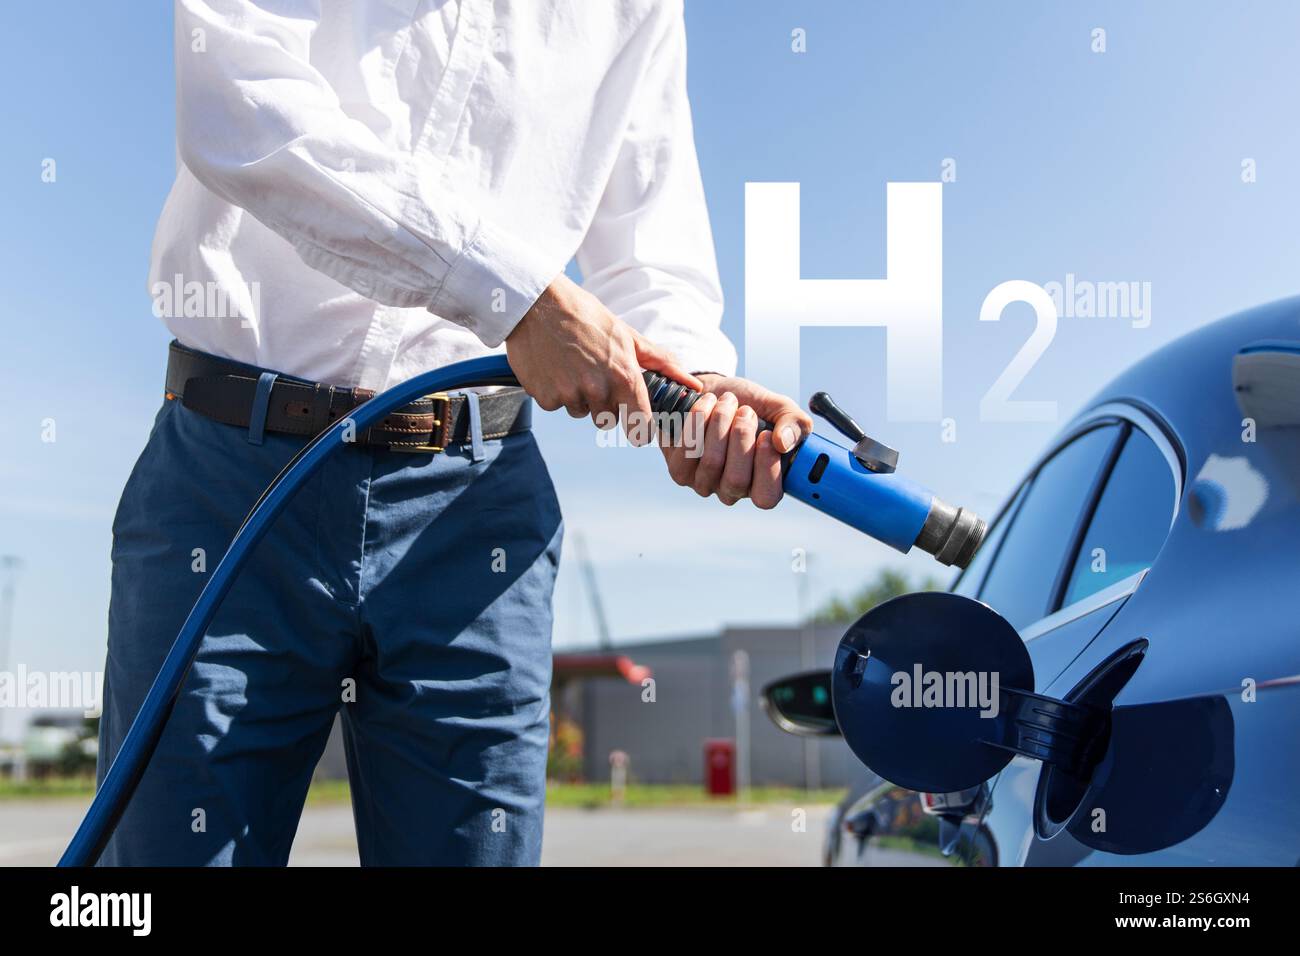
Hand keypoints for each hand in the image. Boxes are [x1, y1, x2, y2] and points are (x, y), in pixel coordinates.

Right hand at [506, 275, 700, 443]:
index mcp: (624, 377)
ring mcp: (570, 395)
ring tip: (572, 364)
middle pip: (607, 420)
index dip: (639, 428)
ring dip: (579, 396)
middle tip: (594, 373)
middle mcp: (598, 390)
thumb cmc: (589, 317)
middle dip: (604, 403)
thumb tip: (694, 385)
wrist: (538, 304)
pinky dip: (555, 390)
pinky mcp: (545, 398)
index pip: (640, 426)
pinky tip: (553, 365)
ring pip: (581, 412)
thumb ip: (662, 364)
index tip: (635, 424)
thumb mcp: (628, 336)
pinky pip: (557, 405)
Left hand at [660, 374, 812, 507]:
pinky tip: (707, 404)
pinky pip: (689, 450)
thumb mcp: (779, 408)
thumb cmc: (748, 405)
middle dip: (742, 437)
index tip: (766, 435)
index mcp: (762, 482)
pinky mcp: (680, 470)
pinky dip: (699, 420)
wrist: (713, 391)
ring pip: (712, 463)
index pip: (766, 497)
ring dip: (720, 423)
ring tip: (727, 401)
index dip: (767, 469)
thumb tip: (784, 443)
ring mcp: (704, 483)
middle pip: (736, 480)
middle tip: (745, 411)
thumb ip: (795, 424)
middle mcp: (732, 489)